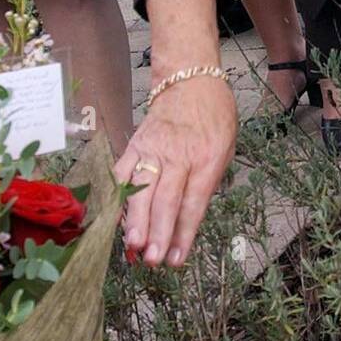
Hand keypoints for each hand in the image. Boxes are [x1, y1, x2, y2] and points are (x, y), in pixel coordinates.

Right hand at [114, 76, 236, 268]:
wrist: (191, 81)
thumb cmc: (215, 118)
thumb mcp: (226, 148)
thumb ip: (208, 183)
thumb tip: (187, 222)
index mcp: (207, 158)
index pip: (194, 201)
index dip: (184, 232)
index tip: (176, 259)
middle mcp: (179, 154)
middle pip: (165, 199)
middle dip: (158, 232)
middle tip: (152, 260)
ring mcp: (153, 149)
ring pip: (140, 189)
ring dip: (135, 221)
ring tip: (132, 247)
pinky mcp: (135, 145)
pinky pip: (122, 174)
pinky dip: (117, 199)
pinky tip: (114, 221)